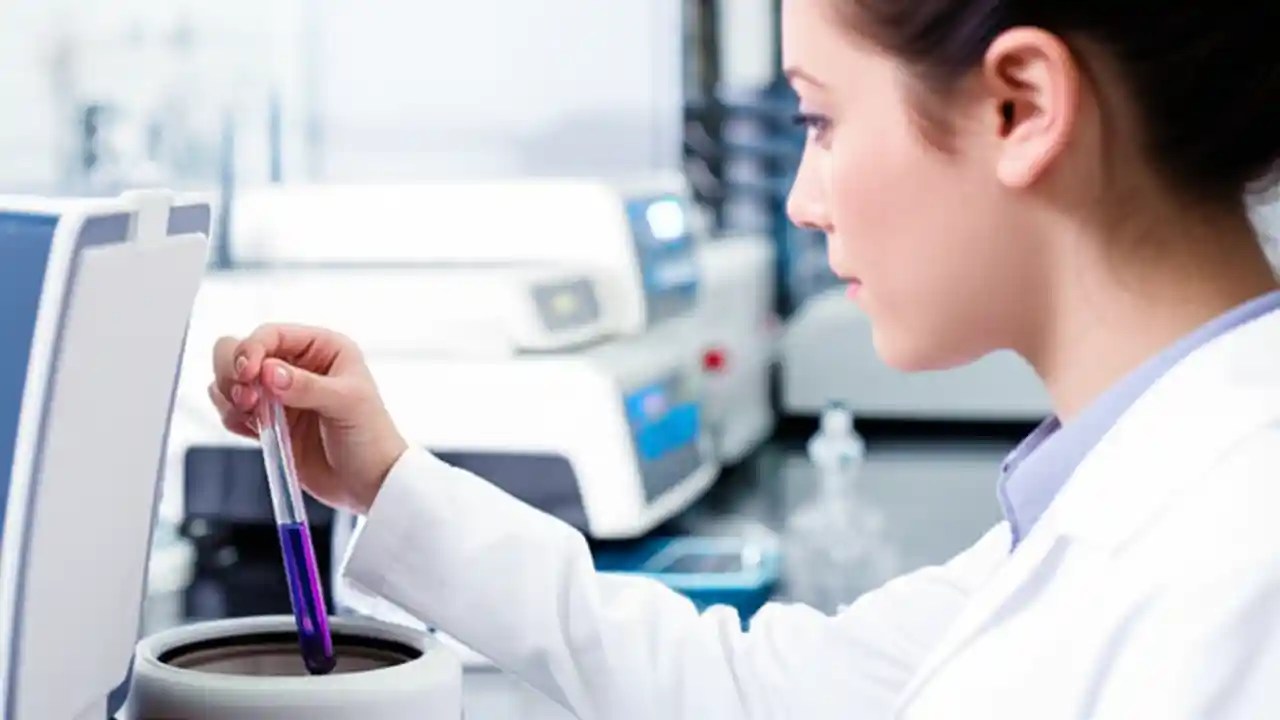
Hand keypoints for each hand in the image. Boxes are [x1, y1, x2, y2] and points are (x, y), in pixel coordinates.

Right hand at [209, 323, 407, 514]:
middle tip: (247, 398)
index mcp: (322, 348)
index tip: (248, 373)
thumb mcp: (347, 404)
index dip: (251, 349)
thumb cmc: (372, 437)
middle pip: (240, 351)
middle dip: (234, 371)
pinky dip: (233, 417)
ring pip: (231, 380)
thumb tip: (269, 372)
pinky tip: (254, 430)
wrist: (370, 484)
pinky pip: (233, 410)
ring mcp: (279, 395)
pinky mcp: (268, 422)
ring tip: (253, 415)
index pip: (271, 334)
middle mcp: (298, 366)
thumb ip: (307, 386)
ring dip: (231, 395)